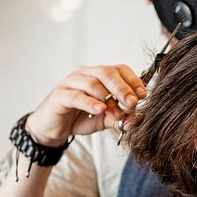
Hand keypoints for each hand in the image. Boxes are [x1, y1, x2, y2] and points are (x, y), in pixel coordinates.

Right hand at [25, 65, 146, 146]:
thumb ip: (119, 118)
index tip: (142, 96)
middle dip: (123, 88)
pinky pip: (76, 95)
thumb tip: (135, 120)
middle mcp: (85, 74)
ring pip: (93, 83)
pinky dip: (90, 102)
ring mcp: (71, 82)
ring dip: (108, 98)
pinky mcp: (60, 95)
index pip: (119, 69)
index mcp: (99, 76)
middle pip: (107, 73)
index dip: (133, 81)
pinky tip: (100, 109)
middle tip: (133, 103)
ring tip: (117, 112)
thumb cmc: (80, 117)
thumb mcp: (105, 119)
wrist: (54, 127)